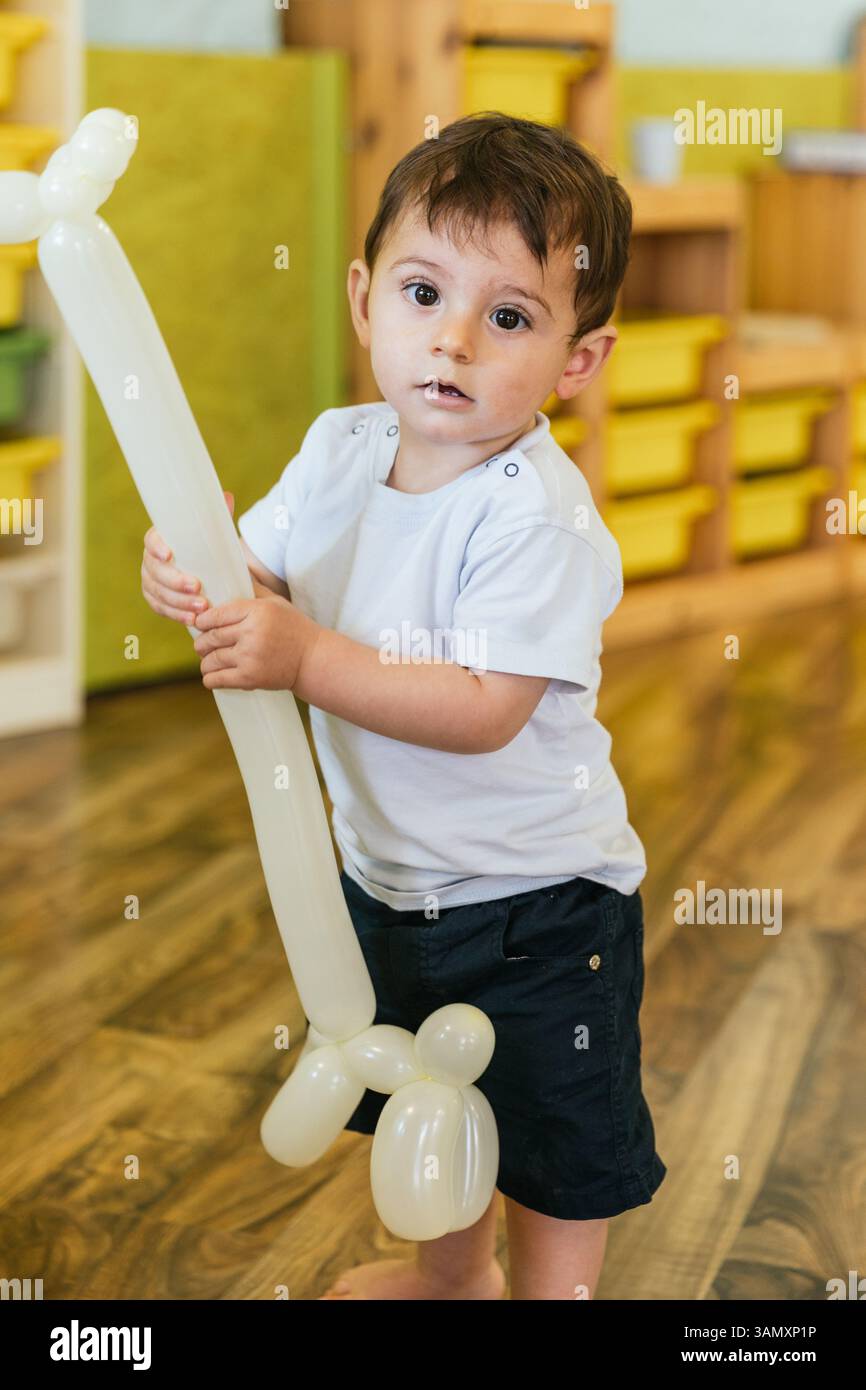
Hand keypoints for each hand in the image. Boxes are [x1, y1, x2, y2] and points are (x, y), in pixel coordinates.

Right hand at [142, 489, 233, 623]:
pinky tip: (191, 619)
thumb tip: (227, 498)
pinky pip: (161, 609)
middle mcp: (151, 560)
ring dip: (178, 602)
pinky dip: (176, 615)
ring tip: (201, 606)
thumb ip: (218, 516)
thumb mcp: (215, 533)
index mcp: (160, 539)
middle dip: (174, 581)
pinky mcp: (157, 600)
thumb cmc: (210, 548)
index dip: (156, 547)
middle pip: (155, 571)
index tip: (169, 554)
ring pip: (158, 593)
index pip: (151, 540)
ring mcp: (152, 581)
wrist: (210, 571)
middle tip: (197, 587)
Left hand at [191, 583, 319, 691]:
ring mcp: (249, 657)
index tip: (200, 623)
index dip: (203, 620)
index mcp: (257, 611)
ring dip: (205, 661)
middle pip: (211, 637)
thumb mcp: (276, 602)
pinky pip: (217, 679)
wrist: (312, 660)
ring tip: (208, 660)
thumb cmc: (294, 628)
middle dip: (202, 642)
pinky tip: (212, 675)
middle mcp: (251, 633)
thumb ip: (253, 588)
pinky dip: (210, 678)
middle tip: (202, 644)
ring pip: (211, 659)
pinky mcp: (250, 678)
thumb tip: (234, 566)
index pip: (217, 614)